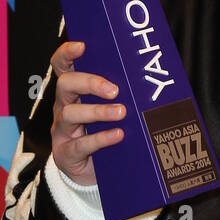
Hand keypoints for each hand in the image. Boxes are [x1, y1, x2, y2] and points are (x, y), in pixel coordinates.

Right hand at [50, 39, 125, 185]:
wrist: (92, 173)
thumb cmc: (105, 134)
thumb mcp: (111, 111)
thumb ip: (124, 96)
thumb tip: (156, 81)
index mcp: (74, 93)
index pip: (63, 66)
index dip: (67, 53)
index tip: (82, 46)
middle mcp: (64, 107)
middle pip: (66, 85)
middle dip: (90, 83)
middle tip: (114, 90)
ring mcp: (63, 131)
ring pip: (71, 113)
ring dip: (98, 111)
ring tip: (121, 113)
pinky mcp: (66, 153)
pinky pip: (80, 144)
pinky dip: (100, 138)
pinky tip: (118, 135)